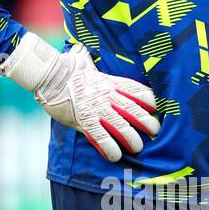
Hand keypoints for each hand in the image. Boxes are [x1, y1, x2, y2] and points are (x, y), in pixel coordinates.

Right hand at [0, 33, 159, 162]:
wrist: (49, 75)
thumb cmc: (68, 69)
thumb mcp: (88, 64)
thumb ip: (97, 66)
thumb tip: (89, 53)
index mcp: (111, 82)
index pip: (137, 91)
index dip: (150, 101)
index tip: (159, 108)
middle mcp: (107, 95)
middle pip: (133, 110)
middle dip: (147, 122)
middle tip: (155, 131)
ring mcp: (96, 108)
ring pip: (120, 125)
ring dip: (131, 138)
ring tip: (138, 147)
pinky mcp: (84, 120)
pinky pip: (100, 136)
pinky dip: (109, 147)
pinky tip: (115, 156)